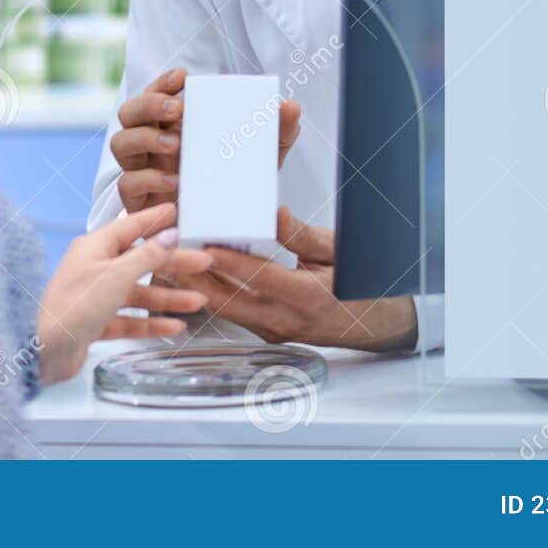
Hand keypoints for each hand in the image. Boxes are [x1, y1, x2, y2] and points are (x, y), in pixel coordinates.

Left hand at [35, 204, 215, 384]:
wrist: (44, 349)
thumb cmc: (72, 307)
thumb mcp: (116, 276)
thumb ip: (147, 256)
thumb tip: (168, 236)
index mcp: (95, 247)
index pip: (132, 226)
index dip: (157, 220)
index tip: (179, 215)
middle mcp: (95, 268)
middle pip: (141, 261)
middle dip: (172, 264)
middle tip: (201, 261)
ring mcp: (95, 295)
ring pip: (138, 292)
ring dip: (167, 298)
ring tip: (196, 301)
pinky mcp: (96, 321)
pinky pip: (130, 318)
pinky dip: (151, 322)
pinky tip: (172, 327)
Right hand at [109, 67, 301, 212]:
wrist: (226, 232)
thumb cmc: (237, 183)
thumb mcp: (263, 156)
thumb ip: (278, 130)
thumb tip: (289, 105)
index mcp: (172, 125)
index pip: (156, 93)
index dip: (162, 82)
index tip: (184, 76)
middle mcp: (150, 143)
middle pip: (129, 112)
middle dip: (149, 104)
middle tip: (179, 109)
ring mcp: (141, 170)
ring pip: (120, 143)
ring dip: (145, 138)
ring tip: (177, 144)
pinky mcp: (139, 202)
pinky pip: (128, 185)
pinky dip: (148, 179)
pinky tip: (175, 181)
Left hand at [177, 207, 417, 351]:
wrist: (375, 324)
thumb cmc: (361, 286)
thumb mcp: (337, 252)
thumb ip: (302, 236)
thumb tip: (275, 215)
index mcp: (309, 297)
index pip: (262, 278)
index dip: (231, 262)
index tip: (204, 245)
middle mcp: (287, 320)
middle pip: (231, 301)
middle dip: (197, 278)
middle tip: (171, 253)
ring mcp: (275, 331)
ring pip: (227, 310)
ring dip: (200, 286)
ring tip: (172, 261)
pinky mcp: (267, 332)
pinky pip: (234, 313)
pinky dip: (214, 293)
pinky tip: (197, 275)